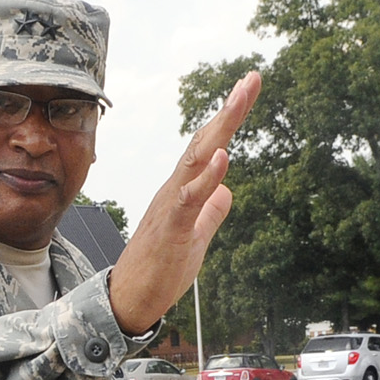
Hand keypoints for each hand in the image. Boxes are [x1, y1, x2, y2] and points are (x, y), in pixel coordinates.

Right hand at [108, 71, 262, 335]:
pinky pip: (189, 198)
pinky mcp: (171, 229)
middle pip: (204, 142)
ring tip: (238, 100)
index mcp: (183, 191)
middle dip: (229, 111)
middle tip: (250, 79)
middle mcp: (175, 190)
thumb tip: (226, 192)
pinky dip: (207, 176)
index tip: (247, 88)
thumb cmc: (158, 269)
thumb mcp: (195, 238)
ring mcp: (171, 206)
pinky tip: (223, 156)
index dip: (228, 118)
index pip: (208, 146)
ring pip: (197, 160)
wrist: (128, 300)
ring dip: (220, 129)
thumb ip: (210, 212)